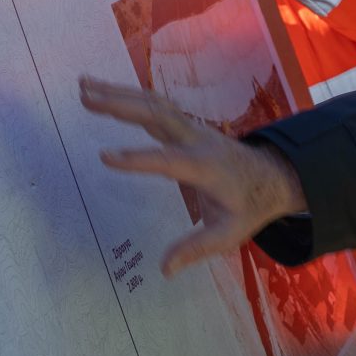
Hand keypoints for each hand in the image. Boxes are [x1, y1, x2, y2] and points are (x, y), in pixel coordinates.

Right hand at [78, 77, 306, 275]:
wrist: (272, 177)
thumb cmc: (248, 207)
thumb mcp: (230, 234)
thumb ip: (198, 249)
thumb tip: (165, 270)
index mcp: (207, 168)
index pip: (169, 161)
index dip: (139, 160)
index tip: (105, 156)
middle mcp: (198, 141)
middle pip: (158, 116)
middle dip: (122, 105)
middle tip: (85, 98)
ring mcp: (192, 128)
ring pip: (154, 104)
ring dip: (119, 92)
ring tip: (83, 85)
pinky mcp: (186, 125)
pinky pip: (156, 105)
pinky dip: (129, 94)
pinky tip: (102, 88)